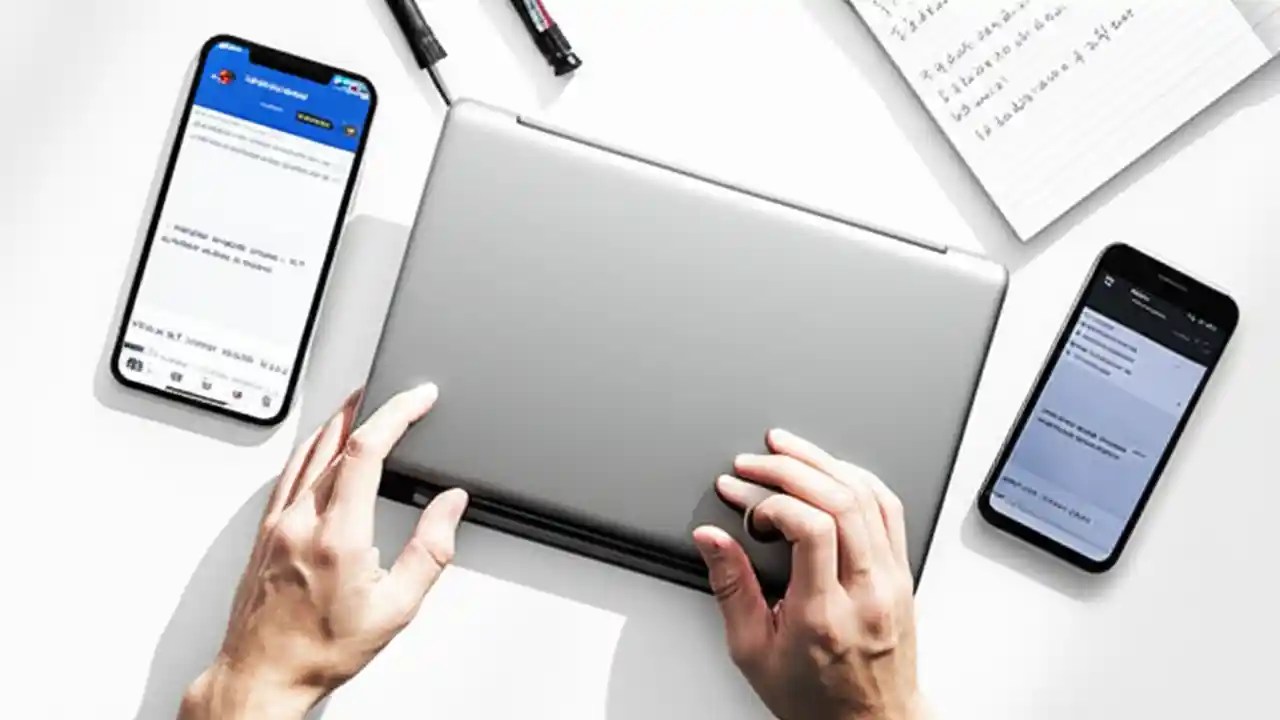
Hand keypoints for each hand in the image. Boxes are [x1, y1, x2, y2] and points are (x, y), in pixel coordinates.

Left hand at [180, 384, 468, 719]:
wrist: (264, 675)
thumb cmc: (322, 649)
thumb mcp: (396, 608)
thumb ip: (431, 550)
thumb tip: (450, 505)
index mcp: (338, 536)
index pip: (367, 449)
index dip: (396, 412)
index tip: (418, 397)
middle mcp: (301, 521)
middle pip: (335, 439)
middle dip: (371, 407)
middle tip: (397, 394)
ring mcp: (277, 523)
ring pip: (308, 450)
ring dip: (338, 420)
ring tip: (363, 405)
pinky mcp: (264, 531)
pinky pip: (288, 472)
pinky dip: (312, 447)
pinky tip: (322, 447)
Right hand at [693, 429, 925, 719]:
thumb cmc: (813, 697)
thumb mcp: (751, 650)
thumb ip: (730, 587)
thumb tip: (711, 538)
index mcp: (824, 614)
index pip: (811, 528)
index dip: (770, 499)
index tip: (740, 496)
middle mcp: (866, 592)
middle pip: (841, 500)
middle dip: (791, 467)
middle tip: (754, 462)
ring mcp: (891, 580)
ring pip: (869, 495)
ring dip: (824, 462)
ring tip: (787, 450)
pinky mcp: (903, 573)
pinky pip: (889, 508)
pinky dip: (856, 478)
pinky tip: (828, 471)